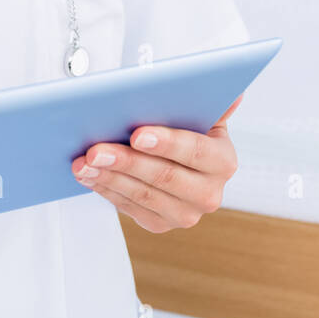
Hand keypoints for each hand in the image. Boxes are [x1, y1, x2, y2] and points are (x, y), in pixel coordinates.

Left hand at [70, 96, 243, 232]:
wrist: (180, 160)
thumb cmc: (187, 127)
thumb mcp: (202, 112)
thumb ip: (212, 102)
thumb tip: (234, 92)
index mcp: (224, 162)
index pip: (194, 151)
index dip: (166, 142)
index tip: (137, 134)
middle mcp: (209, 194)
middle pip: (164, 176)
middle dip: (127, 162)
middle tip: (96, 150)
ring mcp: (185, 214)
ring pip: (142, 195)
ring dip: (108, 178)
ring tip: (83, 162)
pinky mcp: (160, 225)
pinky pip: (128, 207)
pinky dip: (106, 189)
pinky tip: (88, 175)